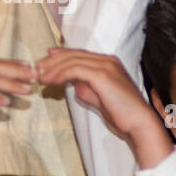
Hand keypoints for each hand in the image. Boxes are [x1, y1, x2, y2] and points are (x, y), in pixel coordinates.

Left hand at [35, 48, 172, 168]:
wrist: (137, 122)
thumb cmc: (121, 113)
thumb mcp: (99, 96)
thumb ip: (86, 87)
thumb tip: (73, 83)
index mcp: (108, 63)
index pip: (79, 54)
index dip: (61, 55)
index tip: (46, 59)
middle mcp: (107, 60)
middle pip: (74, 54)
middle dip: (52, 60)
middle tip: (37, 68)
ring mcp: (105, 65)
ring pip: (72, 61)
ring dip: (53, 68)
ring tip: (40, 77)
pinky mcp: (102, 74)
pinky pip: (75, 70)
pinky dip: (60, 74)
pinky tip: (51, 81)